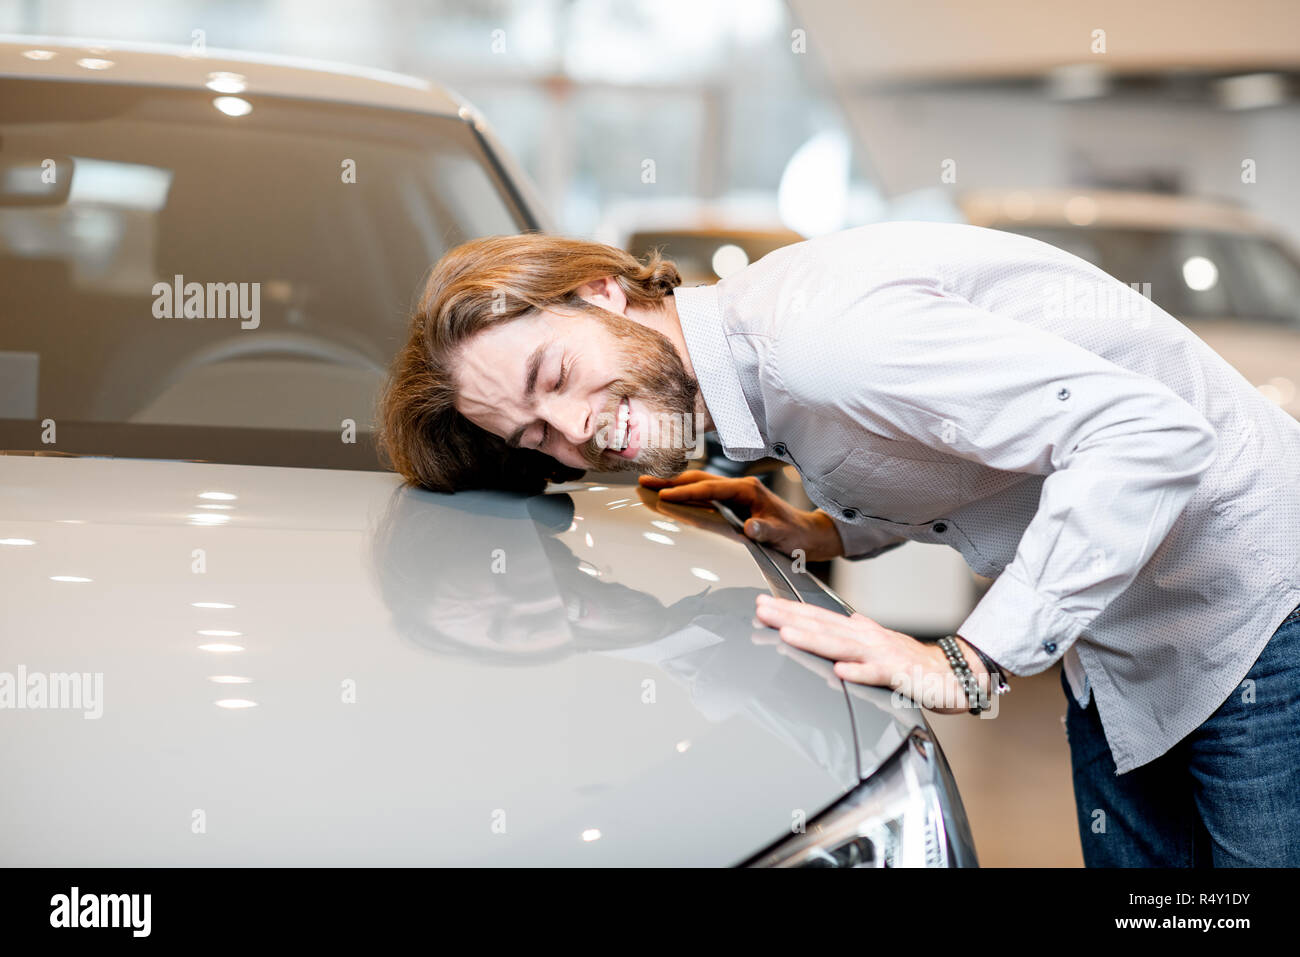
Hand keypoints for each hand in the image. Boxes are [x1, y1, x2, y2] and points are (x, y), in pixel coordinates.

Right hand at [638, 470, 844, 560]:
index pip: (710, 488)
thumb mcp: (781, 536)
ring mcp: (736, 492)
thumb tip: (749, 528)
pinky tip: (672, 495)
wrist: (806, 534)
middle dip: (671, 481)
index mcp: (748, 490)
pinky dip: (686, 493)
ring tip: (651, 486)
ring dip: (675, 485)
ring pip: (700, 484)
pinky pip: (705, 493)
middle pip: (699, 480)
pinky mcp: (733, 500)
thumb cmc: (794, 535)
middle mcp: (740, 486)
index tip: (664, 495)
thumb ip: (765, 531)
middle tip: (645, 483)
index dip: (686, 492)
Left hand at [753, 594, 989, 713]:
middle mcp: (868, 638)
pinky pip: (877, 675)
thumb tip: (844, 621)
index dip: (791, 609)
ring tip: (788, 634)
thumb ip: (862, 633)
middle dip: (791, 617)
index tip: (762, 603)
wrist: (957, 675)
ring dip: (815, 639)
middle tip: (761, 609)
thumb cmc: (916, 663)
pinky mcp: (900, 676)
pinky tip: (840, 672)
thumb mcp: (882, 644)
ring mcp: (883, 655)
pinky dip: (859, 672)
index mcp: (861, 632)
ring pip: (843, 646)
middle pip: (823, 626)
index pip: (820, 618)